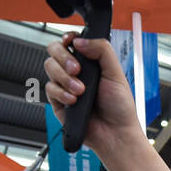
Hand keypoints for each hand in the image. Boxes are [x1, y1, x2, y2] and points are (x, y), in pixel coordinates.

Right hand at [44, 33, 141, 153]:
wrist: (115, 133)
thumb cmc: (120, 107)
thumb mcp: (116, 72)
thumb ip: (101, 50)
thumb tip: (80, 40)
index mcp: (90, 61)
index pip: (71, 41)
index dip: (67, 38)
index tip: (70, 41)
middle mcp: (76, 71)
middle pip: (55, 50)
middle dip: (63, 57)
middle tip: (77, 69)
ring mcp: (65, 85)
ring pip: (50, 67)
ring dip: (65, 77)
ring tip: (81, 90)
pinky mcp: (58, 101)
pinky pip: (50, 88)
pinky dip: (62, 93)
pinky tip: (74, 100)